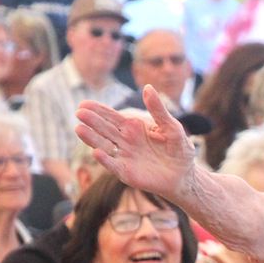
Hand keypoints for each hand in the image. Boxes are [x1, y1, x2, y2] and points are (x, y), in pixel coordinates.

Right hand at [75, 85, 195, 201]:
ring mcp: (124, 156)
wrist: (184, 175)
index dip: (98, 109)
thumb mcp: (172, 127)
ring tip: (79, 129)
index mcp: (133, 127)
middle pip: (104, 128)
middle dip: (91, 121)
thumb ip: (158, 110)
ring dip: (91, 138)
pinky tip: (96, 152)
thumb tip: (148, 87)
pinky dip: (105, 160)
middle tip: (79, 113)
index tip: (84, 104)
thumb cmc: (179, 149)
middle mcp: (124, 140)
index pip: (111, 116)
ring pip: (104, 145)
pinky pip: (113, 165)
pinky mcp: (127, 173)